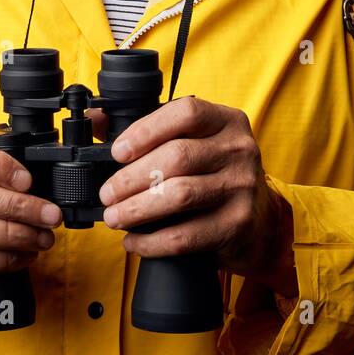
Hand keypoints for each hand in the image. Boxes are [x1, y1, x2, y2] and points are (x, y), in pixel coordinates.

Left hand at [97, 96, 296, 297]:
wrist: (258, 220)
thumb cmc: (213, 174)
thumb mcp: (193, 142)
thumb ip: (148, 129)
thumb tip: (95, 120)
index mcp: (227, 120)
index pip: (186, 113)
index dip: (146, 130)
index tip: (117, 151)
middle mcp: (239, 149)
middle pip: (177, 156)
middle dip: (132, 178)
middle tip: (107, 194)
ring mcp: (242, 187)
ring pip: (179, 195)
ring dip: (137, 209)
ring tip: (114, 217)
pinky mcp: (237, 224)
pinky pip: (186, 235)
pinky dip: (152, 241)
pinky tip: (134, 241)